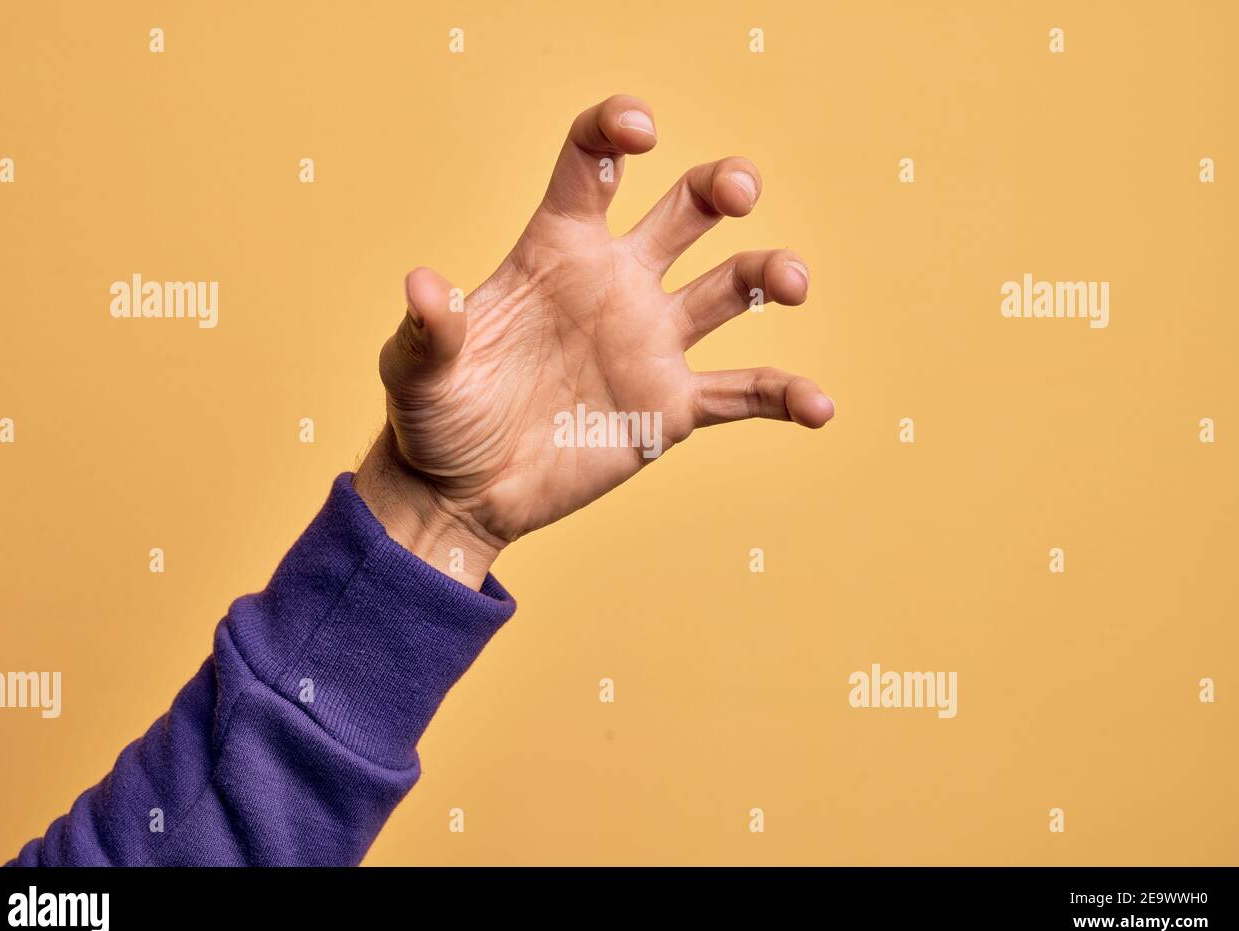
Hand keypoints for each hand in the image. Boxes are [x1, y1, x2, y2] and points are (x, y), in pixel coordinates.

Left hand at [355, 94, 833, 588]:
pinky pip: (743, 391)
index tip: (639, 130)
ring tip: (791, 282)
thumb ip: (429, 330)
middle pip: (686, 210)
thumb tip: (422, 285)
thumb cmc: (436, 419)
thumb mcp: (418, 373)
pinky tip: (820, 406)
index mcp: (556, 253)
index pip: (591, 166)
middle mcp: (616, 284)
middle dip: (720, 187)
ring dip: (770, 273)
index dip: (615, 131)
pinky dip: (785, 396)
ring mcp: (651, 344)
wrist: (463, 493)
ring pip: (731, 289)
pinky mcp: (670, 407)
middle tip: (739, 191)